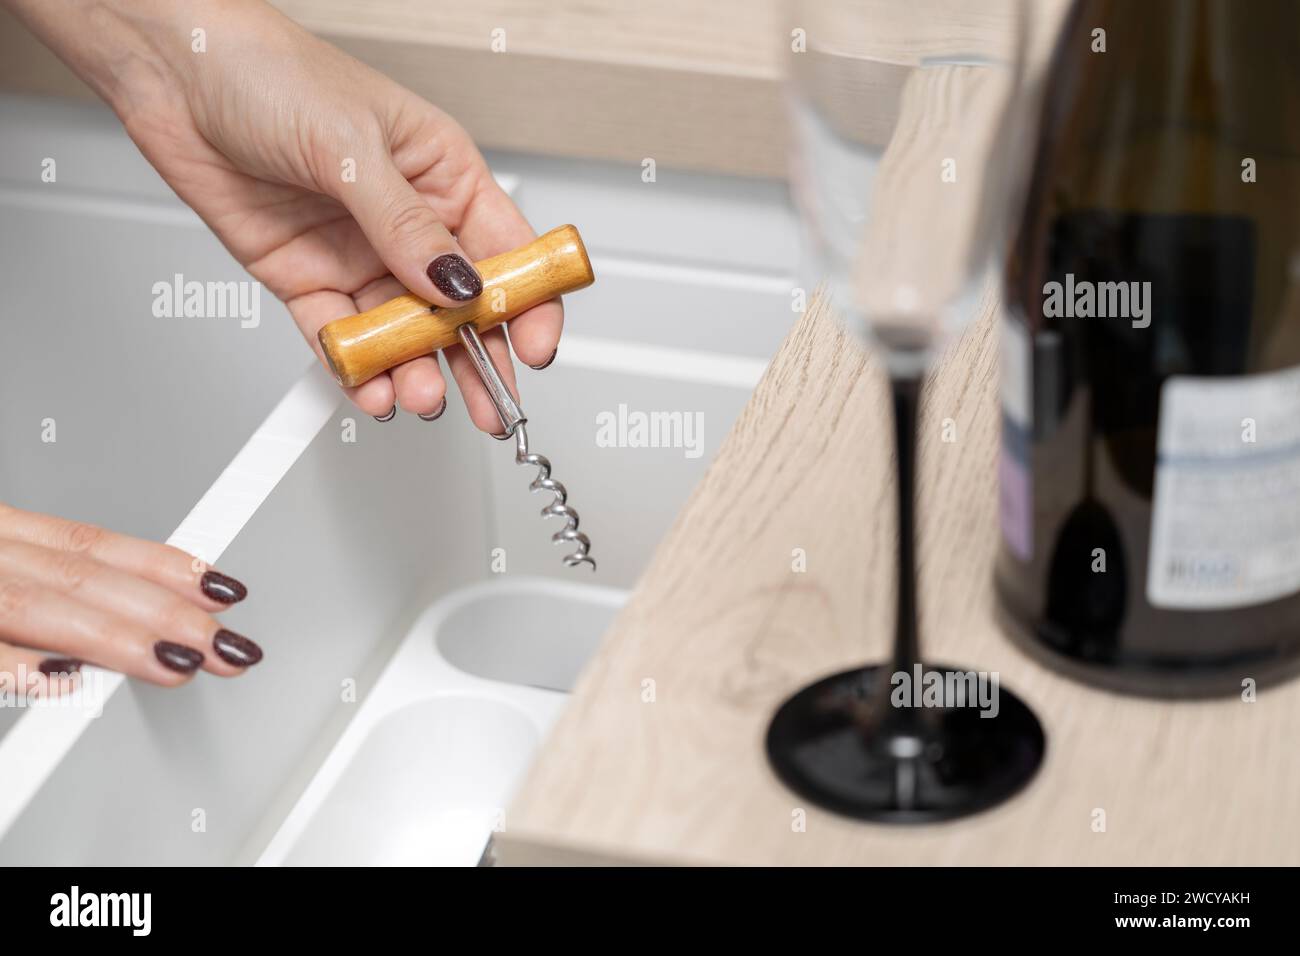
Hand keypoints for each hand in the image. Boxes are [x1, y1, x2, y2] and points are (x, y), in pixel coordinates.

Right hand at [0, 503, 258, 692]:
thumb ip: (46, 590)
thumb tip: (131, 622)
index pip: (93, 545)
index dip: (164, 567)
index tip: (223, 591)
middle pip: (83, 577)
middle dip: (164, 612)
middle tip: (225, 647)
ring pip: (37, 606)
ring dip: (115, 637)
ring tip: (177, 662)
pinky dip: (16, 666)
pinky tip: (65, 680)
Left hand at [5, 0, 561, 428]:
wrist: (174, 72)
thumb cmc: (268, 71)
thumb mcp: (352, 143)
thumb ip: (405, 224)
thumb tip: (455, 282)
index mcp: (441, 174)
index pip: (505, 250)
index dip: (528, 301)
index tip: (534, 344)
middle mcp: (406, 221)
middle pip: (459, 307)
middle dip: (479, 359)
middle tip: (491, 404)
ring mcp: (357, 253)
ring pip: (402, 331)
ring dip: (414, 368)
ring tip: (417, 392)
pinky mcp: (308, 278)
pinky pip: (341, 336)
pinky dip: (357, 367)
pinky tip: (371, 384)